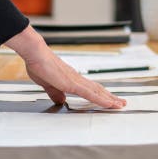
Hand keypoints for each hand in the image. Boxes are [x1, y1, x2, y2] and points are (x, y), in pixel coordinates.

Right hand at [5, 26, 125, 108]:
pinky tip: (108, 104)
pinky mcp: (72, 83)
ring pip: (97, 92)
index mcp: (71, 80)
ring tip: (120, 104)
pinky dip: (101, 99)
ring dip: (109, 99)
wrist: (36, 53)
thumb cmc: (40, 65)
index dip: (100, 94)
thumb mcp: (48, 84)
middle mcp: (77, 79)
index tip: (109, 99)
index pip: (90, 89)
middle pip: (98, 89)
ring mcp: (76, 80)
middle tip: (121, 103)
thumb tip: (60, 100)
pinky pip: (90, 94)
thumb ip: (55, 93)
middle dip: (110, 97)